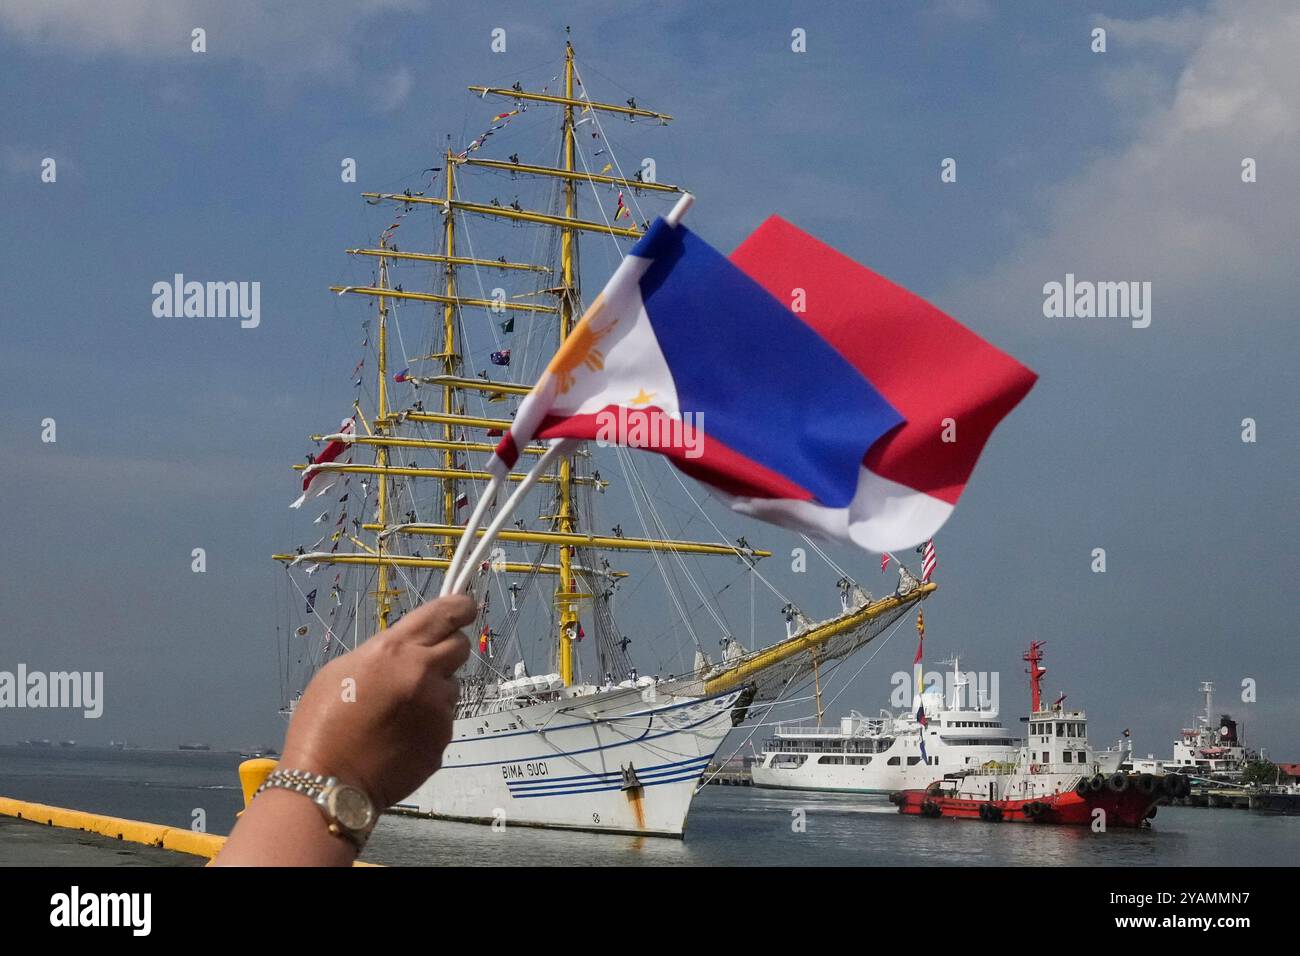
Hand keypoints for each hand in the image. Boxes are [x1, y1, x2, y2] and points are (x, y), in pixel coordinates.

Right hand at [277, 594, 473, 807]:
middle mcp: (424, 674)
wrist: (329, 783)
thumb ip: (383, 653)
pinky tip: (403, 737)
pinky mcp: (444, 739)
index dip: (461, 607)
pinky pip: (445, 720)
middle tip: (426, 664)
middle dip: (448, 649)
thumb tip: (409, 649)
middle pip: (461, 646)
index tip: (466, 607)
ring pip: (452, 686)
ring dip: (436, 690)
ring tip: (402, 712)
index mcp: (396, 650)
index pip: (445, 614)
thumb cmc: (322, 724)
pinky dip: (430, 723)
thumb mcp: (341, 670)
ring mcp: (438, 709)